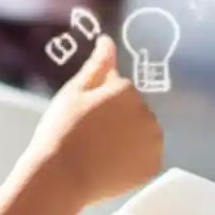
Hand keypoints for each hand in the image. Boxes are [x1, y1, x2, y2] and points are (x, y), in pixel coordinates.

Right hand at [26, 35, 162, 206]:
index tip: (84, 115)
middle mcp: (148, 114)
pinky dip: (133, 159)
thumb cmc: (62, 129)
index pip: (119, 89)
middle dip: (117, 117)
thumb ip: (97, 65)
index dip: (99, 101)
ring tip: (100, 150)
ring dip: (128, 137)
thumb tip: (108, 40)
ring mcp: (153, 143)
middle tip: (89, 133)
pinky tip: (111, 163)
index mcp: (127, 90)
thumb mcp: (74, 91)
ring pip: (142, 133)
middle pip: (134, 110)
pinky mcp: (153, 167)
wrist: (61, 175)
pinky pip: (145, 157)